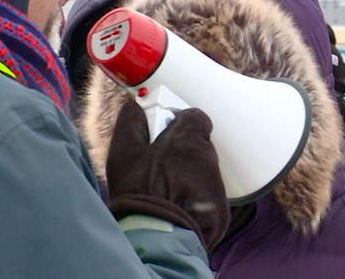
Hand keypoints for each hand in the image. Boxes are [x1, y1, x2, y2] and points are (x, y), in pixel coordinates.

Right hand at [106, 100, 229, 250]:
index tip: (166, 132)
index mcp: (186, 140)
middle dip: (182, 152)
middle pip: (200, 146)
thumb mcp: (123, 152)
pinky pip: (209, 197)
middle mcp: (208, 160)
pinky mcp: (221, 212)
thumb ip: (130, 123)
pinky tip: (176, 208)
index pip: (196, 118)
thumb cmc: (138, 192)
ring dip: (188, 176)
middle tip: (160, 165)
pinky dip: (195, 200)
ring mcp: (217, 187)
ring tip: (166, 191)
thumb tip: (134, 106)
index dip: (181, 123)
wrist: (155, 237)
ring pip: (204, 172)